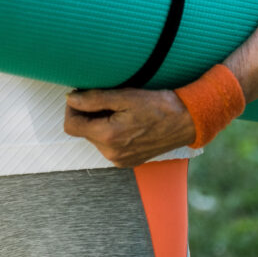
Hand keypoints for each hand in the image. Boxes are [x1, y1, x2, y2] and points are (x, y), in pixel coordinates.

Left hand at [63, 87, 196, 167]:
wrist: (187, 121)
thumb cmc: (158, 105)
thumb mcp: (124, 96)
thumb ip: (93, 99)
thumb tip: (70, 99)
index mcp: (108, 137)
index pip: (71, 126)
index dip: (72, 108)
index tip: (82, 95)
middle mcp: (112, 153)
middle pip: (83, 131)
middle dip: (88, 114)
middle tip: (105, 99)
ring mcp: (120, 159)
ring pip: (95, 138)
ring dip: (99, 122)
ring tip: (118, 110)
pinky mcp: (128, 161)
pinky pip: (108, 145)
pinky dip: (110, 132)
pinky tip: (126, 120)